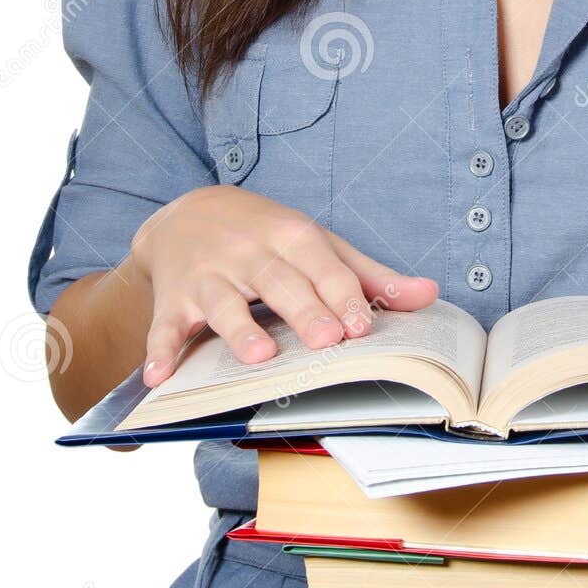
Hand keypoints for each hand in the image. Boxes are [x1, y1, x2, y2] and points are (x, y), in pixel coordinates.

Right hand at [130, 186, 438, 387]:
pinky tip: (159, 375)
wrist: (186, 212)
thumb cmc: (265, 236)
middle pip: (279, 283)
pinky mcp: (172, 299)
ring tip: (260, 356)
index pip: (321, 264)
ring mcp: (207, 276)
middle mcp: (248, 252)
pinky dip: (160, 349)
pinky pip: (165, 326)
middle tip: (327, 341)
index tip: (362, 325)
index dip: (343, 294)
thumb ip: (367, 274)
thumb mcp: (316, 243)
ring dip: (239, 330)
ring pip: (223, 304)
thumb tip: (427, 295)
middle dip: (304, 310)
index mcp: (290, 236)